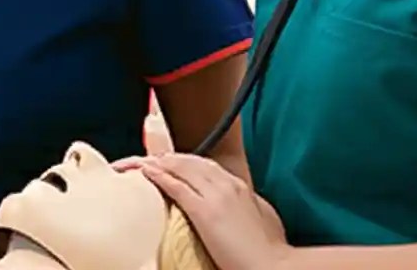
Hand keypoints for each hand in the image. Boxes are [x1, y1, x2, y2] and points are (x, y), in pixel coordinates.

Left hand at [137, 154, 291, 269]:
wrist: (272, 266)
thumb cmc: (269, 250)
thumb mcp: (261, 217)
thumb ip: (246, 204)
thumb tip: (239, 202)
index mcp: (240, 186)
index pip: (207, 166)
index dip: (187, 163)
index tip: (173, 163)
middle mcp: (227, 185)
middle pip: (191, 162)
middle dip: (170, 158)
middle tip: (153, 159)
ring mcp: (216, 196)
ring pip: (181, 168)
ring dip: (160, 163)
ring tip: (145, 162)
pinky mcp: (205, 211)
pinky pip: (176, 186)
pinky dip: (159, 176)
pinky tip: (146, 172)